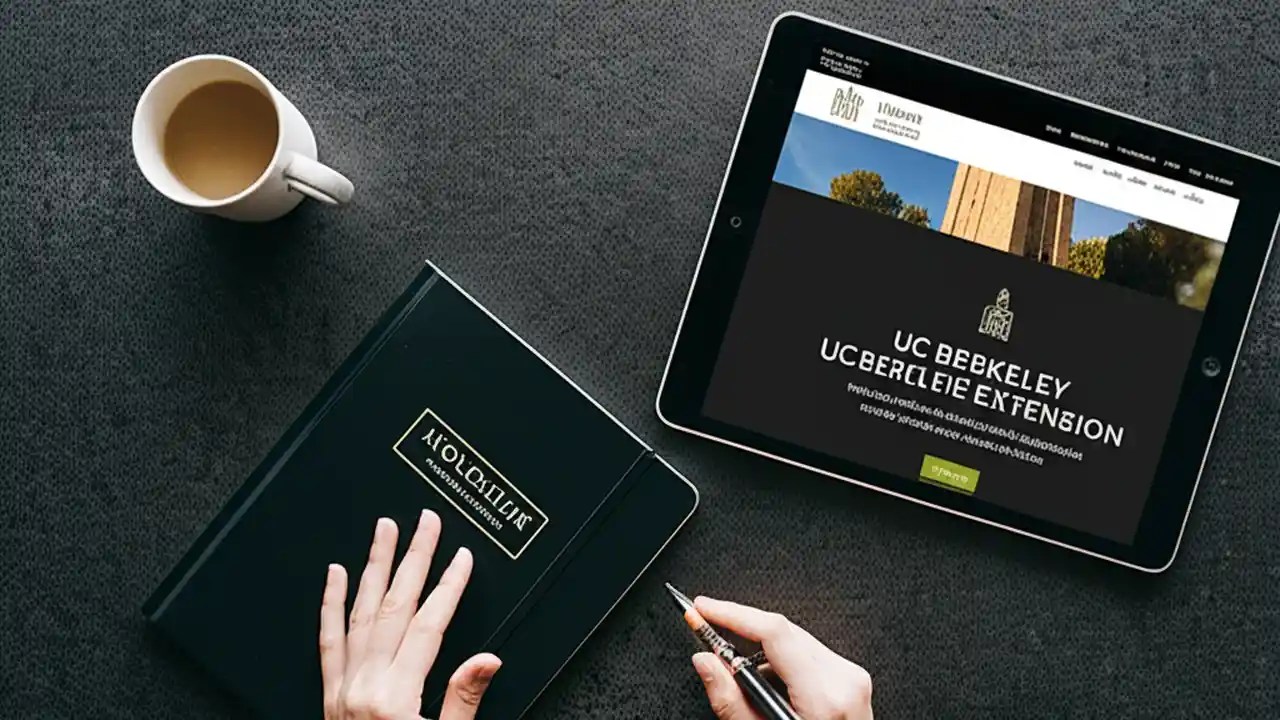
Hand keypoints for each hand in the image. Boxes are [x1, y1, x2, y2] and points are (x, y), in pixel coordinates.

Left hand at [319, 511, 501, 719]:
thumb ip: (463, 702)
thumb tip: (486, 660)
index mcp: (395, 699)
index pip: (428, 626)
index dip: (449, 587)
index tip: (463, 558)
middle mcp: (363, 688)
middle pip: (393, 606)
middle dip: (413, 559)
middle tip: (426, 522)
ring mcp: (342, 690)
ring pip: (359, 613)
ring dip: (373, 566)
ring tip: (383, 531)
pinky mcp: (330, 698)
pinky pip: (326, 641)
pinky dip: (331, 604)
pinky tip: (335, 575)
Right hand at [690, 597, 871, 719]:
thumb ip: (730, 701)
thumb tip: (705, 661)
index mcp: (823, 697)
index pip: (773, 632)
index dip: (733, 614)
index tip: (704, 609)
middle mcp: (843, 679)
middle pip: (782, 631)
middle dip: (742, 631)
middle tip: (708, 635)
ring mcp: (851, 676)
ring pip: (793, 639)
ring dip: (762, 650)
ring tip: (743, 678)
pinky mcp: (850, 677)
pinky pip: (807, 653)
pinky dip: (782, 662)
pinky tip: (770, 685)